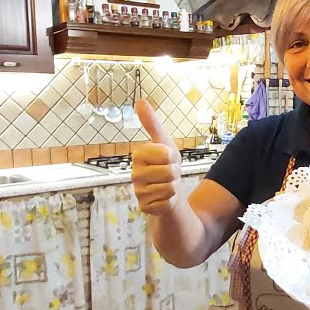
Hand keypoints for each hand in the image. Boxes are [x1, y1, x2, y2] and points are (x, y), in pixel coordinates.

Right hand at [132, 99, 181, 215]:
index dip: (173, 157)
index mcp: (138, 155)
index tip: (168, 158)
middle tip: (168, 174)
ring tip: (166, 184)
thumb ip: (152, 123)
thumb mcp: (163, 142)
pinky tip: (163, 198)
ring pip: (170, 188)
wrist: (167, 191)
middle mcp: (134, 173)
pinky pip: (167, 203)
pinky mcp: (145, 207)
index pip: (166, 154)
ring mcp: (138, 192)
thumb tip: (140, 102)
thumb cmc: (165, 164)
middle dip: (175, 173)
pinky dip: (170, 201)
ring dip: (173, 187)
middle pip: (169, 172)